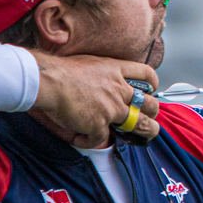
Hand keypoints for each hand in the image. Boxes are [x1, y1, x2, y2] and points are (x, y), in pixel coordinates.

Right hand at [29, 51, 160, 148]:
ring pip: (139, 124)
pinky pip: (99, 139)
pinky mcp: (99, 124)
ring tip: (143, 138)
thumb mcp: (89, 62)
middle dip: (153, 113)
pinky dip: (88, 140)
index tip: (151, 90)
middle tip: (150, 118)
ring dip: (145, 133)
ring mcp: (112, 108)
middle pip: (149, 104)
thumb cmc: (59, 70)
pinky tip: (80, 138)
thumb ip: (100, 74)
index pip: (146, 74)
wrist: (49, 81)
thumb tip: (97, 82)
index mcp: (115, 70)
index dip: (152, 83)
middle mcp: (119, 90)